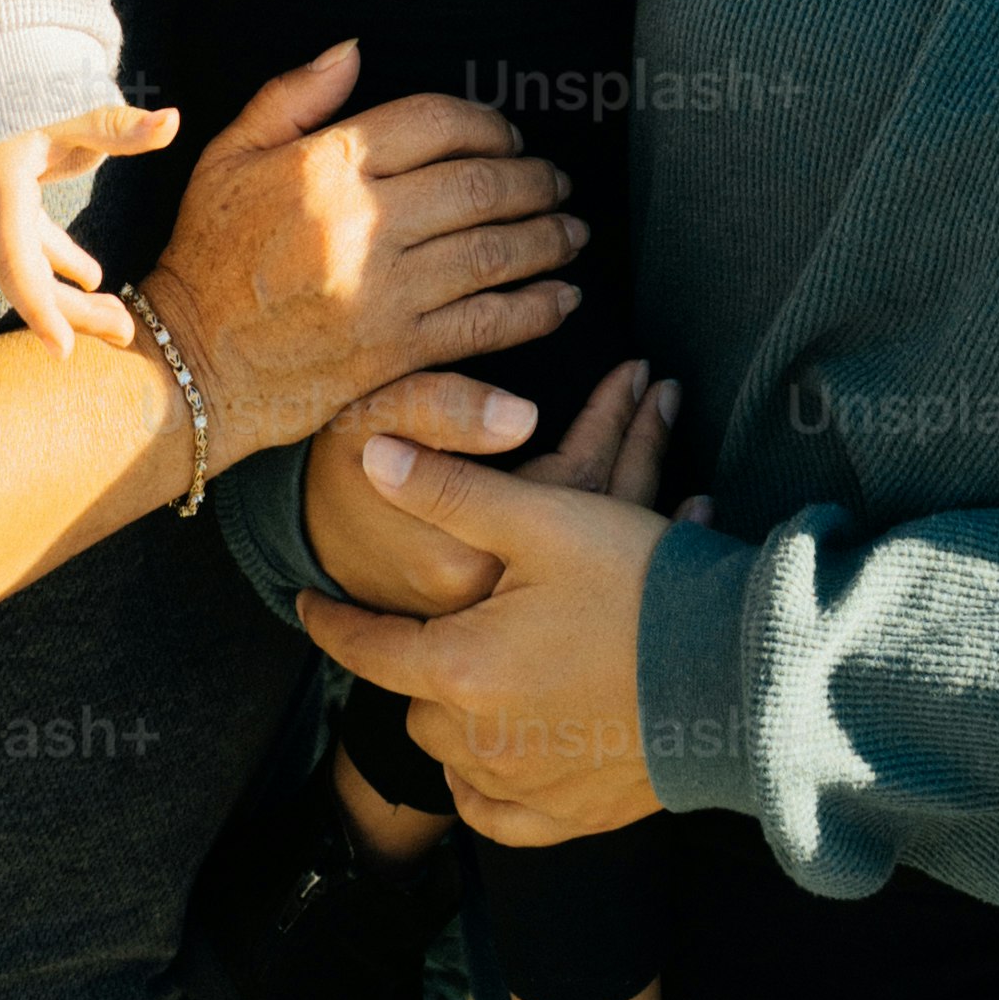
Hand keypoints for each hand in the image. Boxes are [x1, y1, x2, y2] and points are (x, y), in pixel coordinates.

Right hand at [0, 105, 179, 356]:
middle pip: (26, 276)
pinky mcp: (6, 207)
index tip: (62, 350)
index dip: (38, 306)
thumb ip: (120, 123)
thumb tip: (173, 121)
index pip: (15, 257)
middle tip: (124, 333)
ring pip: (29, 270)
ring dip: (70, 298)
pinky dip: (62, 268)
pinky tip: (95, 283)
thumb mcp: (74, 105)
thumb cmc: (25, 83)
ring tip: (120, 322)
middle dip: (71, 313)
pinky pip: (32, 251)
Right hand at [139, 41, 588, 474]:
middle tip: (557, 182)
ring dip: (548, 239)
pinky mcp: (395, 350)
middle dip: (533, 181)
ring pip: (493, 252)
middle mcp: (360, 223)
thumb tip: (355, 50)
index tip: (509, 138)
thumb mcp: (228, 157)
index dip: (487, 124)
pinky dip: (535, 308)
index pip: (435, 122)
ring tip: (571, 232)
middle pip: (479, 185)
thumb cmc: (209, 253)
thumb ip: (292, 96)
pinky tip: (560, 297)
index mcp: (324, 166)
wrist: (190, 362)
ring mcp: (381, 290)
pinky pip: (485, 322)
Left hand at [298, 443, 669, 846]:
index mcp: (459, 668)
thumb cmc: (641, 588)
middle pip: (415, 699)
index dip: (332, 622)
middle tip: (446, 628)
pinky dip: (488, 783)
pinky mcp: (570, 816)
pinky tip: (502, 753)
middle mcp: (479, 741)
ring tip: (482, 678)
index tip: (309, 603)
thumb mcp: (541, 520)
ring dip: (455, 718)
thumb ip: (448, 491)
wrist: (740, 674)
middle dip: (420, 663)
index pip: (366, 649)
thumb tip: (369, 458)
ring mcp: (525, 787)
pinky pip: (497, 813)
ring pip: (453, 755)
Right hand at [304, 353, 677, 619]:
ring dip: (644, 475)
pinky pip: (602, 581)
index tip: (635, 372)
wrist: (315, 547)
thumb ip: (437, 414)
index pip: (567, 480)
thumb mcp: (369, 428)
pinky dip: (646, 532)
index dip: (607, 420)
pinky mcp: (527, 627)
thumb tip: (522, 417)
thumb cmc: (340, 481)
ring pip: (604, 546)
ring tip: (669, 421)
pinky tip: (683, 506)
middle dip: (637, 439)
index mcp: (469, 561)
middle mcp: (503, 608)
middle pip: (596, 514)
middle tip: (663, 386)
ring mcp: (518, 627)